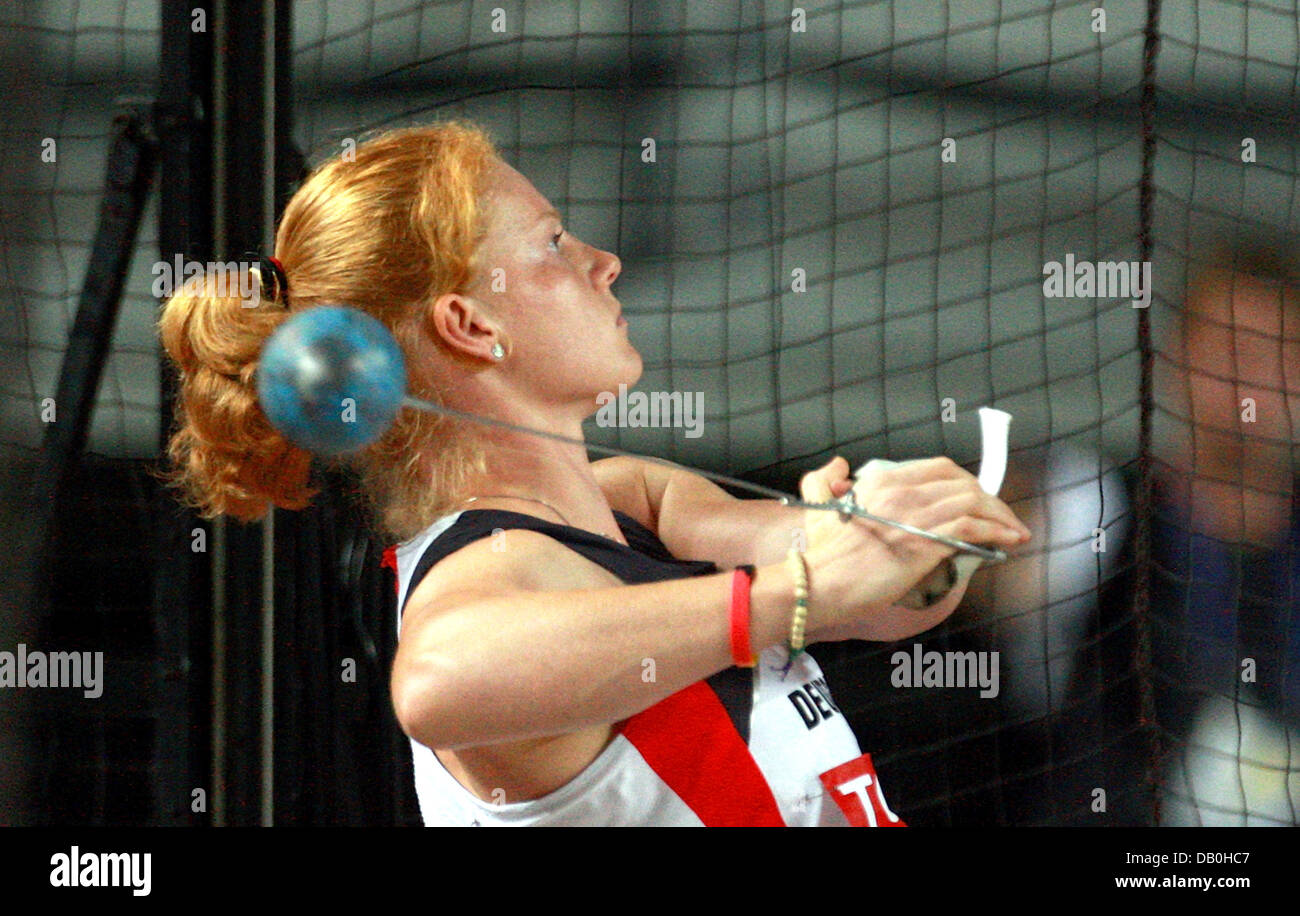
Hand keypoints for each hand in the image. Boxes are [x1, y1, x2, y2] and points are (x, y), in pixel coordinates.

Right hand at [796, 456, 1029, 641]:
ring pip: (973, 502)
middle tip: (1003, 518)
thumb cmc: (824, 555)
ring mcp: (915, 516)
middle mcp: (901, 491)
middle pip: (963, 483)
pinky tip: (1007, 541)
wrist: (819, 585)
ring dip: (1001, 516)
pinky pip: (972, 528)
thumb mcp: (823, 507)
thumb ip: (827, 480)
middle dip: (991, 500)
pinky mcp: (925, 543)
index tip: (981, 499)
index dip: (968, 482)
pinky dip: (996, 531)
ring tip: (1014, 532)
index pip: (941, 468)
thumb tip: (838, 466)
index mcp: (882, 479)